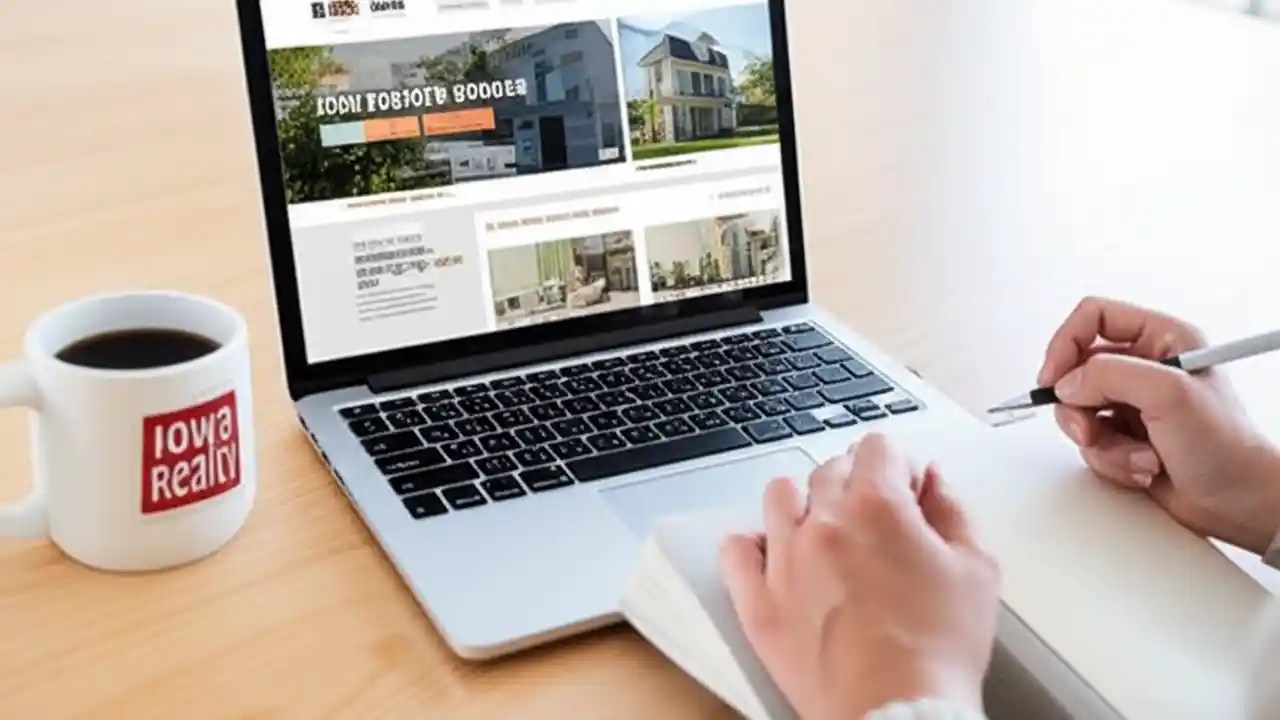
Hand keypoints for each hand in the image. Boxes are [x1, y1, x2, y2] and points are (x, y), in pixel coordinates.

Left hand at [719, 435, 999, 719]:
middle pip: (830, 469)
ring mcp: (784, 563)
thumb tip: (933, 482)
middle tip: (878, 516)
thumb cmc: (938, 653)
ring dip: (805, 503)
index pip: (879, 447)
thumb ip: (953, 510)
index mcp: (877, 509)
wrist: (898, 715)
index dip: (901, 466)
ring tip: (827, 530)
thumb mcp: (976, 569)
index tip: (908, 488)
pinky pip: (736, 551)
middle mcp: (823, 526)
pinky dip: (752, 546)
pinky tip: (776, 556)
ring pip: (779, 497)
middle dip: (858, 483)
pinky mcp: (758, 604)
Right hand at [1039, 297, 1279, 554]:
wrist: (1238, 501)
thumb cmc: (1227, 446)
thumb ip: (1111, 375)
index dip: (1066, 344)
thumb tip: (1067, 382)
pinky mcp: (1124, 435)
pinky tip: (1144, 466)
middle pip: (1076, 370)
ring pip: (1078, 411)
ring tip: (1138, 454)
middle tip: (1093, 430)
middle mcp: (1145, 367)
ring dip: (1101, 441)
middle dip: (1080, 407)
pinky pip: (1090, 442)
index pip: (1094, 318)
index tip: (1054, 378)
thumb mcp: (1170, 395)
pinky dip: (1110, 460)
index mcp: (1162, 338)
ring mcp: (1132, 403)